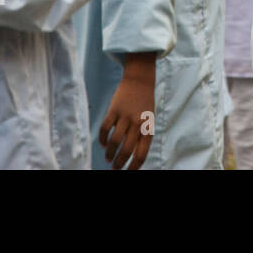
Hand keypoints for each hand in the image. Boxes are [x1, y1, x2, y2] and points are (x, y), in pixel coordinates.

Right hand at [99, 52, 155, 168]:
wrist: (140, 80)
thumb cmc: (145, 104)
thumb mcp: (149, 120)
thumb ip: (142, 136)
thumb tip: (132, 157)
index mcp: (148, 129)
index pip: (141, 154)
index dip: (133, 167)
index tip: (127, 172)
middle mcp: (138, 124)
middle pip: (126, 150)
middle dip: (119, 163)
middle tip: (114, 168)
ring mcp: (126, 116)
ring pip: (115, 141)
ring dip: (110, 153)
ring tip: (108, 158)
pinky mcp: (114, 110)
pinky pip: (105, 128)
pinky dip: (103, 139)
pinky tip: (104, 144)